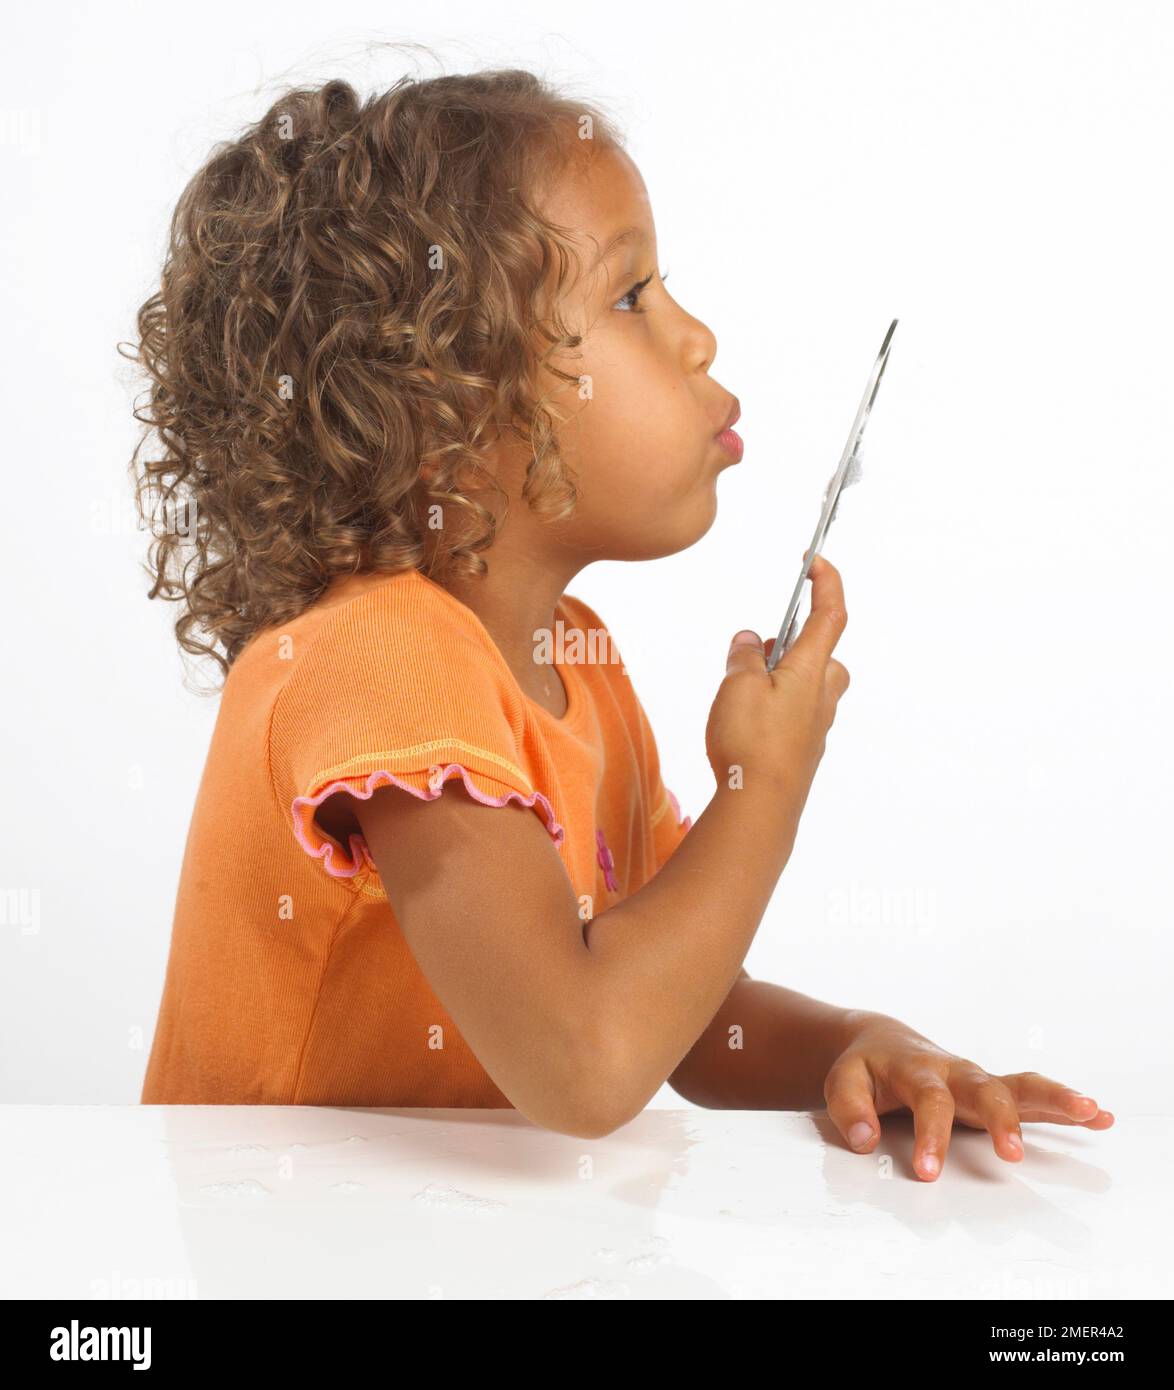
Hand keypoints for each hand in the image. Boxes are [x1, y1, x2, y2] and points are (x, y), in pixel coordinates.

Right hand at [705, 553, 850, 805]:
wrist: (761, 806)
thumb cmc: (752, 743)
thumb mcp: (737, 686)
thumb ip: (744, 655)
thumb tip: (750, 639)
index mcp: (810, 670)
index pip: (830, 614)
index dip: (826, 582)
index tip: (814, 561)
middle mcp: (821, 695)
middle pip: (821, 653)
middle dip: (793, 642)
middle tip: (757, 648)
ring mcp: (815, 725)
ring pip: (807, 686)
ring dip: (780, 676)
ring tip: (740, 688)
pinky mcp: (802, 749)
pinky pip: (794, 713)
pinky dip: (774, 705)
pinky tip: (745, 721)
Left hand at [823, 1013, 1113, 1180]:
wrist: (879, 1042)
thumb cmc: (865, 1067)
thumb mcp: (843, 1081)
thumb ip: (849, 1109)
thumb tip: (863, 1140)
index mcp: (918, 1070)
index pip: (929, 1102)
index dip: (930, 1136)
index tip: (928, 1172)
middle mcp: (955, 1072)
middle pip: (986, 1089)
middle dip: (1002, 1120)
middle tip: (1014, 1154)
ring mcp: (979, 1081)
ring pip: (1022, 1085)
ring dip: (1056, 1099)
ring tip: (1091, 1111)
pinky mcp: (994, 1091)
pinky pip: (1034, 1095)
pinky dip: (1065, 1105)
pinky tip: (1099, 1116)